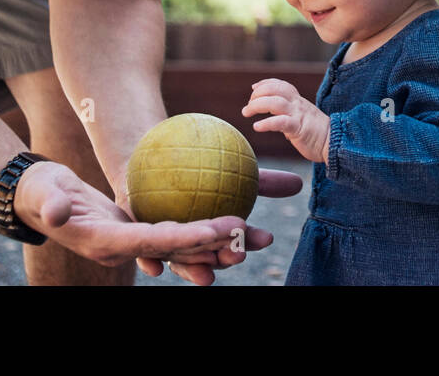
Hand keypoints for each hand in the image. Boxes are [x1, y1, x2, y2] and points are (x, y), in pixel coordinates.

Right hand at [13, 160, 271, 285]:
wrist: (40, 198)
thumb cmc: (41, 192)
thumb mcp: (44, 194)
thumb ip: (52, 204)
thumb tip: (56, 212)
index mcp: (106, 242)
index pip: (153, 241)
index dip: (185, 238)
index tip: (217, 230)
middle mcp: (125, 248)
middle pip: (178, 250)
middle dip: (215, 248)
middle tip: (253, 239)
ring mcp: (135, 241)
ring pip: (184, 245)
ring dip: (221, 242)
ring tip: (259, 235)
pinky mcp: (140, 231)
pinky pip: (177, 232)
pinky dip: (205, 228)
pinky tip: (237, 217)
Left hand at [112, 169, 303, 282]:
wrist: (150, 163)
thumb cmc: (198, 167)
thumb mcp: (230, 169)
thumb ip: (262, 181)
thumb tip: (299, 182)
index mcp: (214, 234)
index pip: (233, 240)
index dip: (249, 242)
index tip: (267, 237)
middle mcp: (191, 244)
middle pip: (209, 256)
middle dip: (224, 261)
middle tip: (238, 255)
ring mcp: (165, 246)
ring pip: (180, 261)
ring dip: (192, 271)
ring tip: (206, 275)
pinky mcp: (138, 246)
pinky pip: (142, 256)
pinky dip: (149, 264)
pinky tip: (154, 270)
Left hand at [242, 78, 330, 163]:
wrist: (336, 143)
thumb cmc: (318, 134)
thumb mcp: (303, 119)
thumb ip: (289, 117)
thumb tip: (275, 121)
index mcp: (299, 101)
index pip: (281, 85)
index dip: (265, 84)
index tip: (254, 88)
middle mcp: (298, 104)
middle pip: (274, 89)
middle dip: (257, 94)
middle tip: (248, 107)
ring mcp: (298, 115)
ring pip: (275, 102)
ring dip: (257, 105)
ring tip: (246, 112)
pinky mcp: (299, 128)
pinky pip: (280, 122)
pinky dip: (266, 123)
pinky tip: (257, 127)